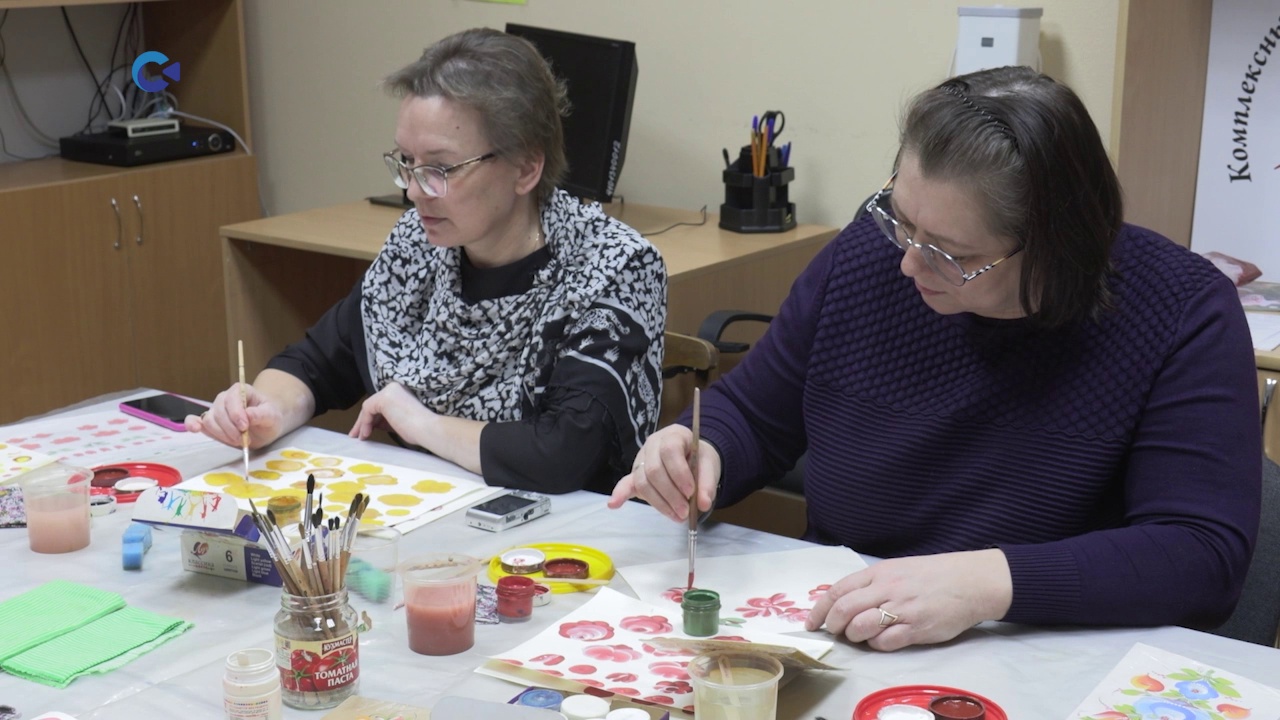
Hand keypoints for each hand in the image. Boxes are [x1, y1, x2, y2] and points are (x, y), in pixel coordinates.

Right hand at [184, 382, 283, 449]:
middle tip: (244, 439)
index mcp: (241, 391)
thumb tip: (247, 415)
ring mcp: (216, 411)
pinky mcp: (210, 424)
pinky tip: (195, 429)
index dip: (235, 413)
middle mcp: (225, 399)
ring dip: (221, 434)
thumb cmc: (270, 417)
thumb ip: (261, 414)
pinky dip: (193, 424)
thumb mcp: (272, 416)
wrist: (266, 427)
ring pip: (209, 420)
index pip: (232, 398)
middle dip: (230, 428)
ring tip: (238, 441)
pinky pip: (195, 420)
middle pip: (219, 411)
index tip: (244, 427)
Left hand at [349, 382, 427, 441]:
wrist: (427, 428)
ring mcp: (388, 392)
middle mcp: (392, 388)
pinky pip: (367, 410)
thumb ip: (387, 419)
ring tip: (360, 437)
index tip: (366, 431)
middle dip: (363, 421)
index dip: (371, 419)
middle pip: (372, 405)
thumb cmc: (419, 429)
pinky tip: (366, 434)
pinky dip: (365, 423)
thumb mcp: (399, 422)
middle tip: (357, 435)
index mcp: (398, 391)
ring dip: (362, 424)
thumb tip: (374, 424)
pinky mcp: (383, 398)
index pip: (380, 404)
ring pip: (368, 408)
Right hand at [607, 424, 720, 520]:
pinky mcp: (635, 475)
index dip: (678, 472)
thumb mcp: (710, 466)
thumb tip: (704, 504)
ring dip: (659, 503)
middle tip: (685, 512)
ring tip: (677, 516)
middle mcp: (653, 445)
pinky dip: (620, 494)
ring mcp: (642, 459)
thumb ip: (708, 483)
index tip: (690, 492)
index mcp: (673, 435)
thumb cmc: (699, 459)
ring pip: (643, 481)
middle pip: (654, 469)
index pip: (670, 450)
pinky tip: (613, 504)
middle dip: (670, 494)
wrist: (693, 457)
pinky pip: (626, 483)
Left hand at [804, 549, 1012, 651]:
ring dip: (853, 636)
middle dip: (833, 625)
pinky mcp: (917, 628)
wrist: (969, 581)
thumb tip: (843, 601)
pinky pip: (886, 641)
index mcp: (879, 572)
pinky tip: (881, 641)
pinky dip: (877, 645)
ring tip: (858, 637)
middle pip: (844, 609)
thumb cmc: (932, 575)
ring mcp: (902, 609)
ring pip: (861, 626)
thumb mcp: (897, 570)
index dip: (820, 609)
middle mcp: (887, 589)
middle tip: (834, 632)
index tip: (812, 622)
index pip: (838, 590)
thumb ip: (871, 584)